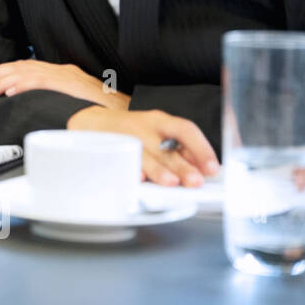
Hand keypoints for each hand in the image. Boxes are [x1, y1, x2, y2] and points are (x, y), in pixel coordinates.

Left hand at [0, 60, 128, 108]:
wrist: (129, 114)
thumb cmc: (105, 114)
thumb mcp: (76, 104)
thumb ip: (56, 102)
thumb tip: (35, 110)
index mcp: (63, 75)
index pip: (28, 68)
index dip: (5, 71)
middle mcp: (62, 71)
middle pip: (22, 68)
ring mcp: (66, 77)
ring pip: (26, 74)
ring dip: (1, 82)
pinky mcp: (70, 85)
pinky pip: (41, 83)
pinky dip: (22, 86)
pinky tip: (7, 92)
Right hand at [67, 106, 219, 186]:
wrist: (91, 123)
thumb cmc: (131, 132)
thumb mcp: (156, 132)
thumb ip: (177, 150)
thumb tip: (201, 170)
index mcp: (159, 121)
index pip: (185, 130)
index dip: (201, 149)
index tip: (212, 168)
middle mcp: (142, 127)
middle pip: (165, 146)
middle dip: (181, 166)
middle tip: (195, 182)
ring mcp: (124, 137)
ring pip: (143, 153)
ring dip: (158, 170)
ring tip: (170, 183)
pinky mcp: (108, 147)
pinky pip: (120, 160)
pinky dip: (130, 170)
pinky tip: (137, 179)